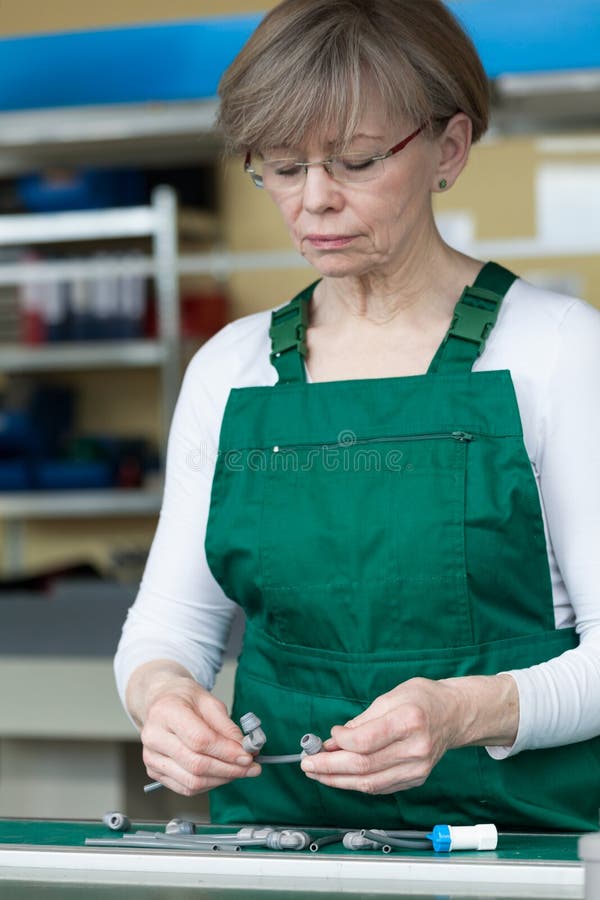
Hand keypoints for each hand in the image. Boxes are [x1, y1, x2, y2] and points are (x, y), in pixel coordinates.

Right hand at [130, 662, 260, 795]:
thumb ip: (226, 726)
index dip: (226, 752)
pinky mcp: (154, 771)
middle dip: (229, 769)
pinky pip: (185, 787)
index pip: (200, 740)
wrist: (160, 701)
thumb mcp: (209, 701)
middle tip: (251, 767)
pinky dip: (209, 784)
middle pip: (196, 764)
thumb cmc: (183, 698)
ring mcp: (151, 757)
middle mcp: (154, 737)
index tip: (248, 755)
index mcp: (166, 712)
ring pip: (192, 781)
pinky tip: (222, 774)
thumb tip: (245, 749)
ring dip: (221, 779)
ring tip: (239, 771)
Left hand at [300, 674, 517, 794]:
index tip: (328, 737)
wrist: (455, 715)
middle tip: (308, 763)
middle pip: (364, 766)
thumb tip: (335, 740)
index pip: (366, 741)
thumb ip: (362, 720)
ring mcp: (418, 768)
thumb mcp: (391, 696)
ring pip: (370, 783)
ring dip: (338, 780)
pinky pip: (380, 786)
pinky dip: (357, 783)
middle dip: (330, 767)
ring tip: (317, 773)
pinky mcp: (416, 779)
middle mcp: (416, 749)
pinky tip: (340, 777)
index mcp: (410, 721)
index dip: (341, 742)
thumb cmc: (423, 699)